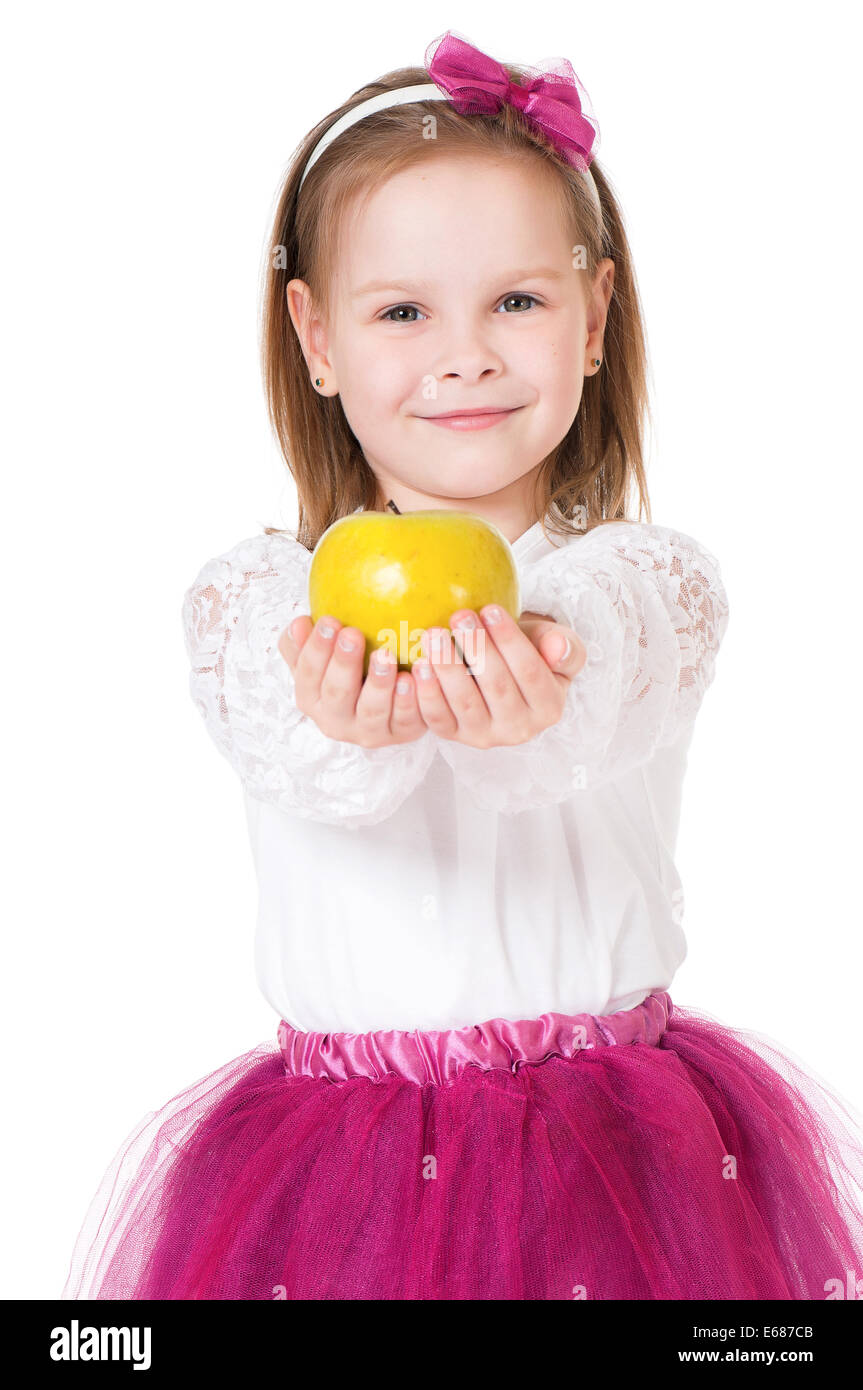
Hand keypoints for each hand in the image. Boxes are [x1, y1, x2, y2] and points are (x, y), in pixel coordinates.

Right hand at [278, 615, 427, 746]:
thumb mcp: (320, 660)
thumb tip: (299, 623)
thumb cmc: (348, 675)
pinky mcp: (400, 734)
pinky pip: (405, 720)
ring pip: (372, 711)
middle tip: (352, 634)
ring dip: (378, 683)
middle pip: (337, 694)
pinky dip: (407, 701)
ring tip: (385, 656)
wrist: (386, 707)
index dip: (316, 649)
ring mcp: (369, 732)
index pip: (308, 674)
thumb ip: (303, 643)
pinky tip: (411, 679)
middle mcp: (336, 721)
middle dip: (343, 664)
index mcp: (311, 699)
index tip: (329, 621)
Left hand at [410, 606, 586, 747]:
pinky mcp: (455, 736)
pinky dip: (427, 694)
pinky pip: (438, 720)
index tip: (491, 608)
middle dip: (477, 648)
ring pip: (465, 704)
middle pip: (497, 687)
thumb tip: (558, 647)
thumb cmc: (530, 651)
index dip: (510, 640)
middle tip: (460, 615)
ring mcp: (485, 736)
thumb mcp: (554, 646)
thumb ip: (565, 646)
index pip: (530, 672)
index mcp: (549, 707)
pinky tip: (418, 666)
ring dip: (448, 668)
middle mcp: (519, 729)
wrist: (501, 670)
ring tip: (434, 635)